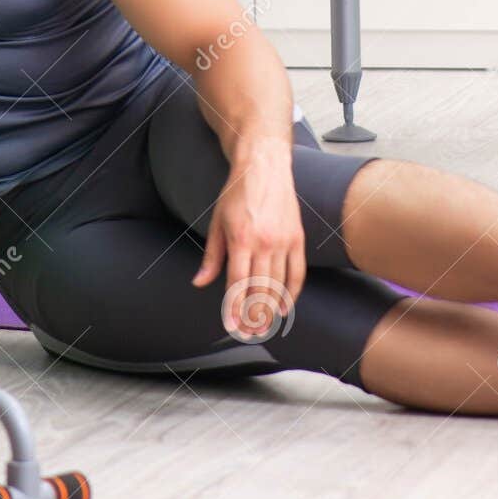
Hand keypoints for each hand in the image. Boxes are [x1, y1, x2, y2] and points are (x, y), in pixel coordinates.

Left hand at [191, 142, 306, 339]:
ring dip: (271, 309)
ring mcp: (284, 241)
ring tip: (263, 325)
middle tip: (248, 332)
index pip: (238, 283)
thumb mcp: (217, 222)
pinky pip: (297, 273)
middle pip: (260, 290)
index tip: (232, 325)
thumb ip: (211, 256)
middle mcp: (265, 242)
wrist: (264, 165)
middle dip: (253, 316)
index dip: (235, 308)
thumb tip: (200, 282)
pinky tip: (285, 307)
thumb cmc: (237, 192)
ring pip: (279, 285)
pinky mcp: (298, 238)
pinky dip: (292, 293)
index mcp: (241, 238)